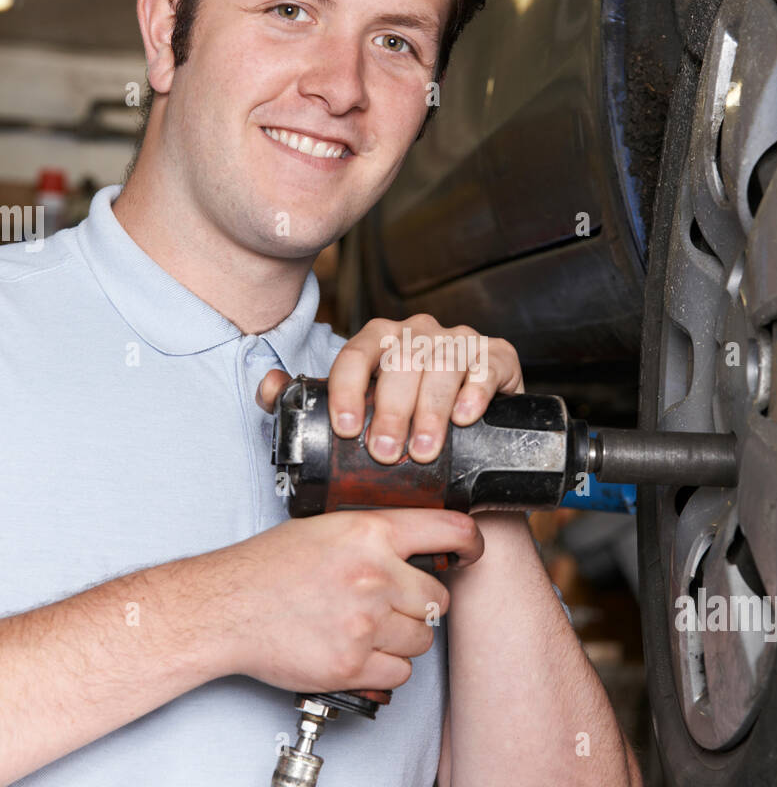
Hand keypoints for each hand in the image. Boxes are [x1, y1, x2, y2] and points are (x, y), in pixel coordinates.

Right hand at [218, 507, 482, 692]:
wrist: (226, 608)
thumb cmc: (269, 568)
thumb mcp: (327, 529)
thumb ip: (376, 537)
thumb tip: (421, 551)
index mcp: (370, 533)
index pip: (449, 530)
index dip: (471, 544)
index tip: (473, 553)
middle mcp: (374, 576)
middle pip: (439, 599)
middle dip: (419, 606)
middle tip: (389, 605)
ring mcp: (366, 622)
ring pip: (423, 640)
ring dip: (402, 640)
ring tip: (364, 629)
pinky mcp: (353, 663)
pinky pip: (400, 673)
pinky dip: (384, 669)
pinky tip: (356, 652)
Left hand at [256, 314, 523, 465]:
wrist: (464, 446)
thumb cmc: (402, 427)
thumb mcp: (355, 416)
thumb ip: (303, 401)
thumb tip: (268, 386)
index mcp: (379, 340)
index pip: (355, 354)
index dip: (348, 391)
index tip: (348, 431)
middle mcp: (418, 333)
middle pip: (400, 362)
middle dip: (391, 411)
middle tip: (386, 453)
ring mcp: (459, 340)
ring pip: (442, 364)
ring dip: (430, 409)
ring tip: (424, 451)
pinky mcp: (498, 356)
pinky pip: (488, 363)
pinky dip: (476, 389)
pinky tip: (466, 416)